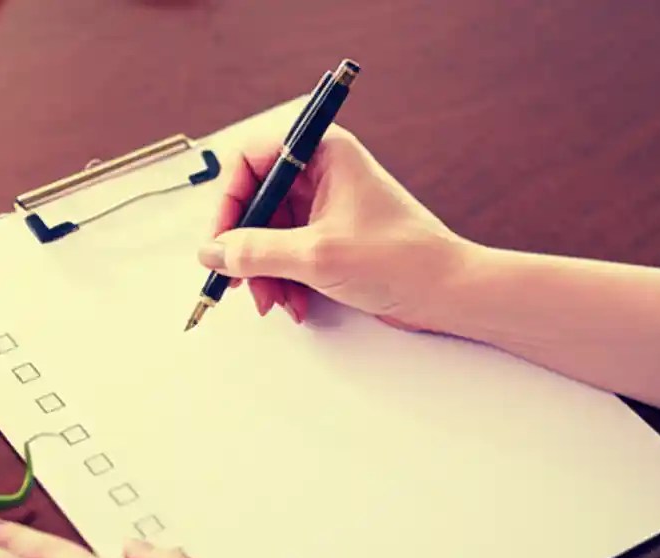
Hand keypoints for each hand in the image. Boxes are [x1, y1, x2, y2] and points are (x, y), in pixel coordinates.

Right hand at [199, 124, 483, 331]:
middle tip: (239, 282)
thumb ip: (256, 252)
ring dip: (264, 271)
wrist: (447, 291)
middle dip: (246, 248)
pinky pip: (288, 252)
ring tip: (275, 302)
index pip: (250, 160)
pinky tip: (294, 304)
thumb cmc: (401, 259)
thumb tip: (212, 252)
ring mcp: (326, 205)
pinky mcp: (332, 236)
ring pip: (269, 233)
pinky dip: (283, 279)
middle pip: (256, 202)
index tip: (220, 241)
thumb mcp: (316, 256)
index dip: (229, 202)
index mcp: (323, 152)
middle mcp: (322, 171)